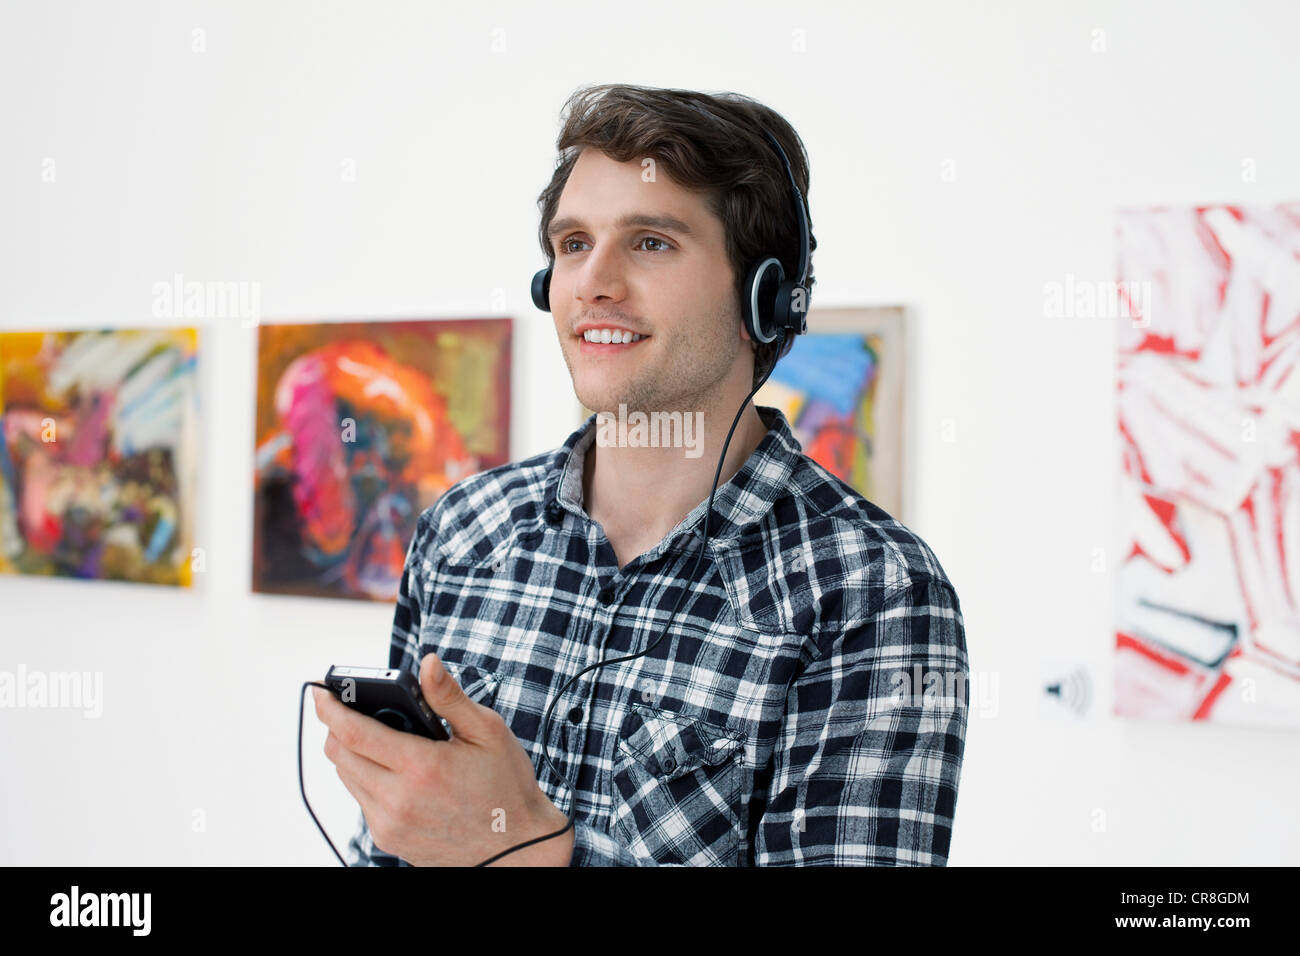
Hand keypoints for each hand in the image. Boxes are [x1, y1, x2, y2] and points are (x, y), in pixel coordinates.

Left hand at [312, 653, 573, 865]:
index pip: (353, 732)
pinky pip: (361, 800)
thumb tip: (427, 663)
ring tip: (374, 735)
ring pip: (346, 777)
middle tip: (349, 707)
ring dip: (350, 751)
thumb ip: (450, 696)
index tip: (321, 690)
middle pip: (340, 754)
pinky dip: (365, 777)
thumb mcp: (488, 731)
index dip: (330, 707)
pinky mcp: (389, 840)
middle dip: (337, 725)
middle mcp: (397, 800)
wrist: (517, 848)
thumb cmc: (507, 786)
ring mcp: (390, 824)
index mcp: (420, 767)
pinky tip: (392, 768)